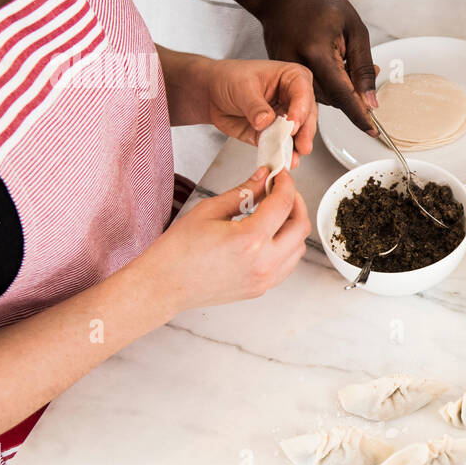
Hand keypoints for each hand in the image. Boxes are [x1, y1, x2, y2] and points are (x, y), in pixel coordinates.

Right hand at [143, 167, 311, 311]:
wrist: (164, 285)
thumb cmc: (177, 252)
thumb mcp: (209, 211)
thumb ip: (243, 192)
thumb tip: (262, 179)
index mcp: (250, 240)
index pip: (283, 203)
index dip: (286, 183)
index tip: (281, 176)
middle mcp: (263, 262)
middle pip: (301, 226)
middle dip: (296, 202)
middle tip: (283, 191)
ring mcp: (264, 279)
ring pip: (299, 247)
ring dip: (293, 226)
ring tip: (276, 213)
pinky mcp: (261, 288)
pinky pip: (288, 264)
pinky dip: (287, 246)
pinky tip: (271, 235)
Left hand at [205, 58, 316, 167]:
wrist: (212, 94)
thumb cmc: (229, 79)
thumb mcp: (241, 87)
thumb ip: (255, 106)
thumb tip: (265, 121)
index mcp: (291, 78)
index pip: (302, 92)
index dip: (300, 109)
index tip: (293, 124)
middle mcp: (293, 99)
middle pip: (307, 116)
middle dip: (304, 133)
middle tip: (301, 145)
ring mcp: (286, 118)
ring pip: (298, 134)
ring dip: (296, 147)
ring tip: (292, 158)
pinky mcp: (276, 134)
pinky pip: (281, 146)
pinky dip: (281, 154)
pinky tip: (281, 160)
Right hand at [255, 0, 376, 133]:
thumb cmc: (319, 3)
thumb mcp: (354, 29)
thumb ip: (362, 67)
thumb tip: (370, 101)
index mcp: (316, 53)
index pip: (342, 95)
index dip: (359, 115)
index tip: (373, 131)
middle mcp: (296, 66)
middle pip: (332, 99)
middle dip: (353, 94)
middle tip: (368, 71)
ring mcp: (284, 71)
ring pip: (321, 97)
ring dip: (339, 89)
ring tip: (348, 61)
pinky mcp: (280, 73)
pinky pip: (308, 89)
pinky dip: (325, 83)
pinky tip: (332, 63)